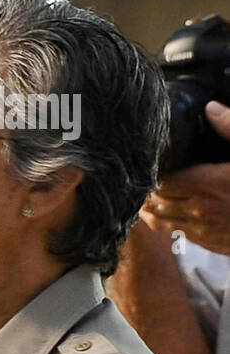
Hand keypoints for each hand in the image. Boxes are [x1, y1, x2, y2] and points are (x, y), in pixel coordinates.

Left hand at [143, 102, 229, 255]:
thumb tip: (211, 108)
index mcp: (210, 183)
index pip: (162, 180)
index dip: (152, 173)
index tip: (149, 165)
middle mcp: (202, 209)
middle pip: (158, 202)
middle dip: (147, 193)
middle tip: (140, 183)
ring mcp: (206, 231)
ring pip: (163, 222)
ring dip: (151, 211)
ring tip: (143, 202)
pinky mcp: (214, 245)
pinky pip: (180, 235)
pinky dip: (168, 226)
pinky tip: (167, 218)